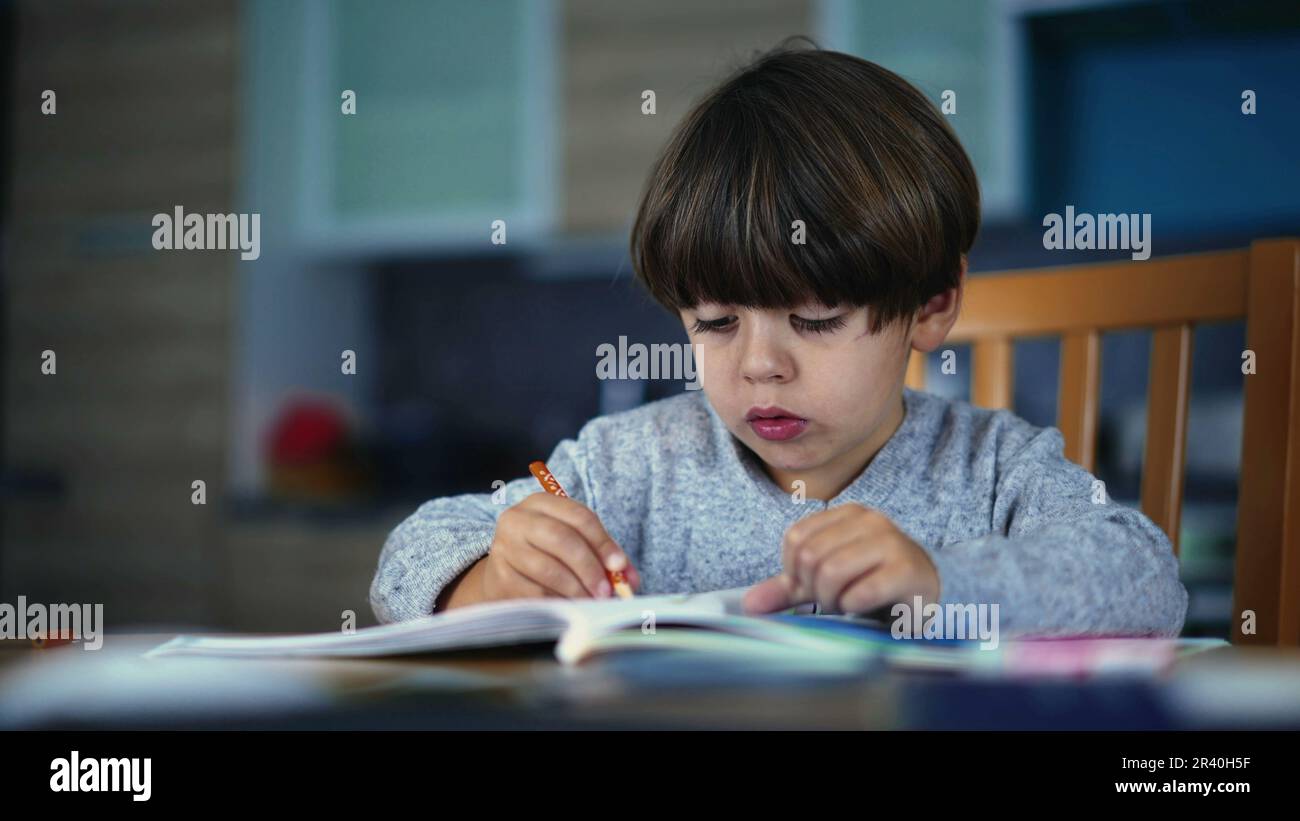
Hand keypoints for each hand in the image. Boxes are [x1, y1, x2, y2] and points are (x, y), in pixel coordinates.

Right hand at [480, 492, 640, 602]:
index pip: (578, 516)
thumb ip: (603, 557)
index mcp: (540, 503)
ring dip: (576, 589)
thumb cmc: (548, 555)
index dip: (603, 542)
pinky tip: (571, 607)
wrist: (505, 573)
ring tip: (593, 601)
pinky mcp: (499, 577)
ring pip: (548, 568)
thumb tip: (630, 580)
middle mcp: (517, 520)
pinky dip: (559, 602)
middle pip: (560, 538)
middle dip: (589, 567)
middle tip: (607, 591)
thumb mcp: (575, 544)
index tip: (619, 566)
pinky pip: (535, 592)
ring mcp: (504, 548)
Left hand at [743, 504, 938, 614]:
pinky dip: (852, 606)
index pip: (795, 539)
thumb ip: (788, 588)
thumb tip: (750, 605)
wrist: (925, 594)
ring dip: (832, 600)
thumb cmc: (871, 583)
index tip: (814, 586)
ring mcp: (891, 541)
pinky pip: (861, 591)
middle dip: (814, 589)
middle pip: (811, 556)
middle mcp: (869, 520)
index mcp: (846, 514)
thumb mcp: (826, 581)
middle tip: (833, 600)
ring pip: (831, 571)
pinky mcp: (907, 570)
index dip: (794, 571)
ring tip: (847, 604)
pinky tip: (862, 608)